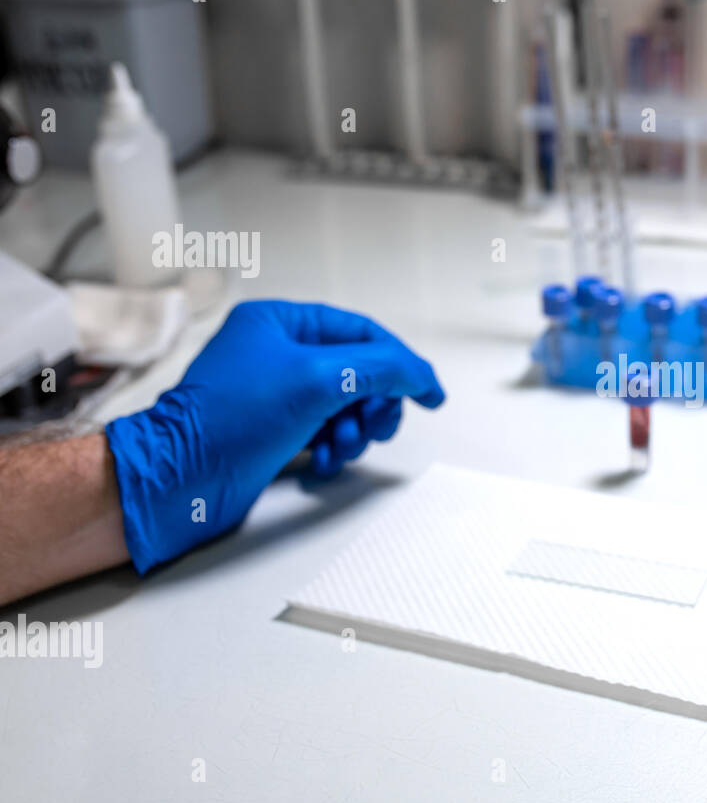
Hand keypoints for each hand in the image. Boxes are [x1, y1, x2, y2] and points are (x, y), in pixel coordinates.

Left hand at [105, 300, 444, 573]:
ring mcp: (276, 394)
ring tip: (342, 448)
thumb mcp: (317, 379)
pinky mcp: (274, 431)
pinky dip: (336, 448)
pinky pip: (327, 432)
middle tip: (373, 428)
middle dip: (374, 405)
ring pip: (347, 406)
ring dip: (356, 431)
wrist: (180, 479)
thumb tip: (420, 376)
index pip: (362, 334)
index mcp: (280, 322)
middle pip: (360, 373)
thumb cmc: (232, 420)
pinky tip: (325, 462)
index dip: (400, 363)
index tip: (430, 395)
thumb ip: (380, 369)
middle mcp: (277, 353)